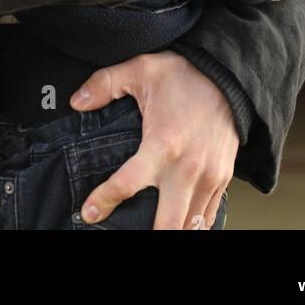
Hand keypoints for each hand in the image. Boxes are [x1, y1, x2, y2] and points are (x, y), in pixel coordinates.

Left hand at [69, 51, 237, 229]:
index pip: (127, 183)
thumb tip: (76, 102)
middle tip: (127, 231)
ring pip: (190, 227)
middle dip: (147, 235)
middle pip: (167, 225)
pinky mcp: (223, 179)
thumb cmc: (184, 74)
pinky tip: (178, 224)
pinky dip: (193, 226)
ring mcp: (208, 177)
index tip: (89, 213)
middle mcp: (186, 168)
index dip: (104, 201)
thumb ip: (105, 84)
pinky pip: (208, 217)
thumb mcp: (140, 69)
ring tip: (152, 227)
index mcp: (162, 143)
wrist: (228, 75)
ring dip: (171, 231)